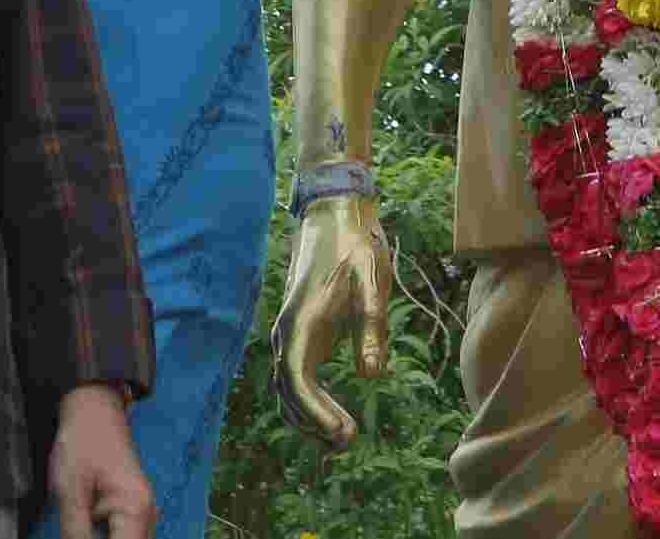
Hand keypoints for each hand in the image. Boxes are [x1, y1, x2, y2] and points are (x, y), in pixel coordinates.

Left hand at [46, 383, 155, 538]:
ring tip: (80, 521)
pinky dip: (104, 533)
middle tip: (77, 531)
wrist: (93, 409)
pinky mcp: (131, 508)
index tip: (80, 537)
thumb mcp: (70, 489)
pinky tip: (85, 525)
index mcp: (135, 507)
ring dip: (102, 536)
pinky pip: (122, 533)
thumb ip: (75, 530)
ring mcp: (140, 510)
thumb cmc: (83, 440)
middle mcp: (145, 511)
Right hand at [269, 193, 393, 447]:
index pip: (298, 381)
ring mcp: (290, 334)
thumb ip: (372, 327)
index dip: (316, 412)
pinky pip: (297, 378)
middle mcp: (288, 334)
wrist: (334, 216)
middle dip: (313, 423)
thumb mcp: (371, 283)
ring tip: (342, 439)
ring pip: (288, 389)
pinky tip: (332, 418)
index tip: (341, 432)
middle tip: (347, 442)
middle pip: (289, 392)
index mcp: (301, 324)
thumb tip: (371, 375)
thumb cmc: (355, 248)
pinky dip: (310, 402)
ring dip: (309, 417)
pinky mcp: (301, 334)